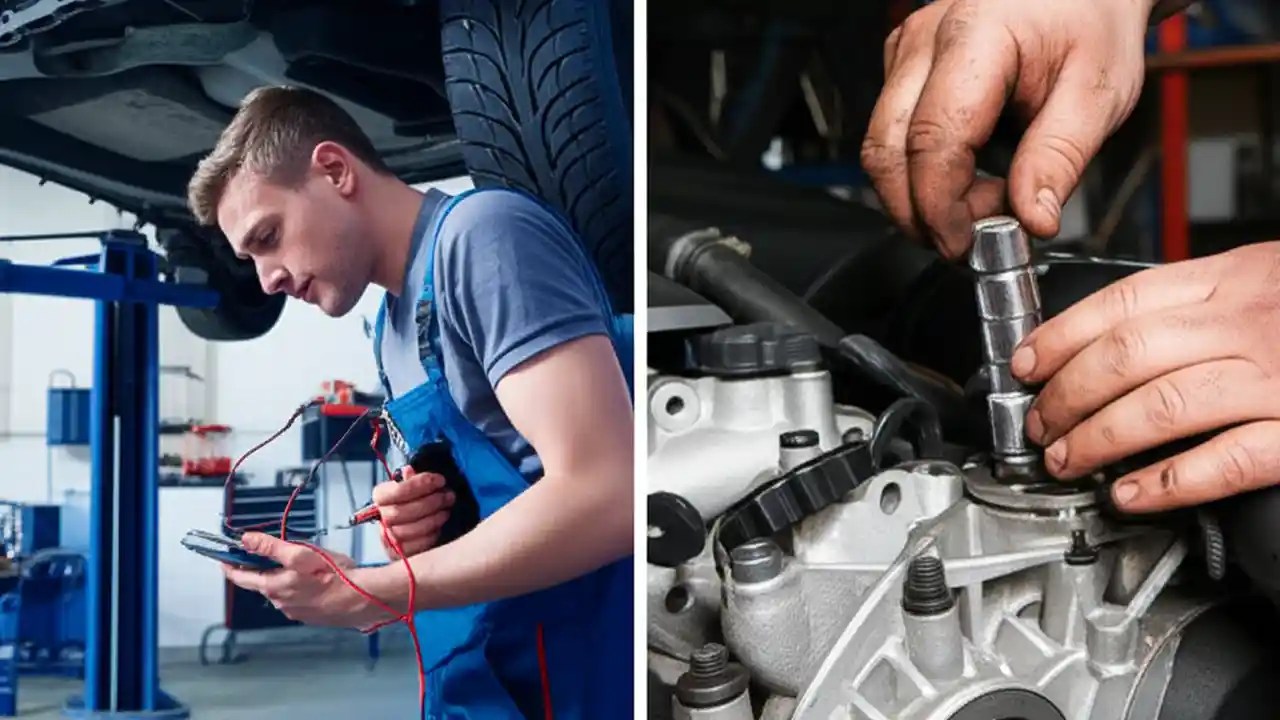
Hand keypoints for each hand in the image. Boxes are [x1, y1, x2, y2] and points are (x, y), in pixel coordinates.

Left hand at [222, 532, 395, 629]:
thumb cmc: (335, 577)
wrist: (364, 599)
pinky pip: (298, 598)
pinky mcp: (311, 615)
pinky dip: (300, 587)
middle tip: (273, 552)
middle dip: (264, 567)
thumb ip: (270, 546)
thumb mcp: (300, 553)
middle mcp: (281, 603)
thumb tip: (246, 539)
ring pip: (282, 590)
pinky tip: (317, 579)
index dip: (230, 566)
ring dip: (285, 577)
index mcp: (274, 587)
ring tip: (305, 564)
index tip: (223, 558)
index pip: (241, 577)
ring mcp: (296, 611)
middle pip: (263, 582)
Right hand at [373, 468, 455, 557]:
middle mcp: (381, 519)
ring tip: (447, 509)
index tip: (439, 480)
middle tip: (448, 495)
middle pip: (398, 512)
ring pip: (406, 531)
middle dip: (428, 503)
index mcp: (381, 498)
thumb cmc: (420, 501)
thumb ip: (412, 480)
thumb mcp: (417, 487)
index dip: (415, 485)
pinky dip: (430, 536)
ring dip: (431, 519)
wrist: (420, 528)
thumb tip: (408, 470)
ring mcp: (388, 539)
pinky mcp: (399, 555)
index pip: (388, 493)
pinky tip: (440, 526)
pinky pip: (414, 547)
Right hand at [861, 0, 1151, 257]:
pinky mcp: (901, 70)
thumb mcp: (1099, 94)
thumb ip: (1060, 158)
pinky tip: (968, 179)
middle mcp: (924, 41)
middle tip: (969, 241)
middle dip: (919, 212)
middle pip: (887, 150)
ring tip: (981, 206)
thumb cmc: (1091, 22)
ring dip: (920, 198)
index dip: (940, 205)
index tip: (966, 244)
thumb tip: (1031, 220)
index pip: (932, 140)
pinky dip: (923, 176)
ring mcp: (905, 53)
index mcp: (974, 37)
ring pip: (882, 150)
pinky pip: (892, 139)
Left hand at [1012, 243, 1279, 512]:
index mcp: (1237, 277)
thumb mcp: (1268, 278)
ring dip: (1097, 439)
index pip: (1121, 301)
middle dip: (1064, 395)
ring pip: (1160, 406)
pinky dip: (1170, 481)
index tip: (1024, 365)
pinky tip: (1133, 494)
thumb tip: (1117, 333)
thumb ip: (1202, 300)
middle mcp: (1252, 323)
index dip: (1059, 336)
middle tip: (1037, 425)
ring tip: (1065, 461)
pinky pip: (1227, 459)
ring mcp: (1278, 378)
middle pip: (1125, 356)